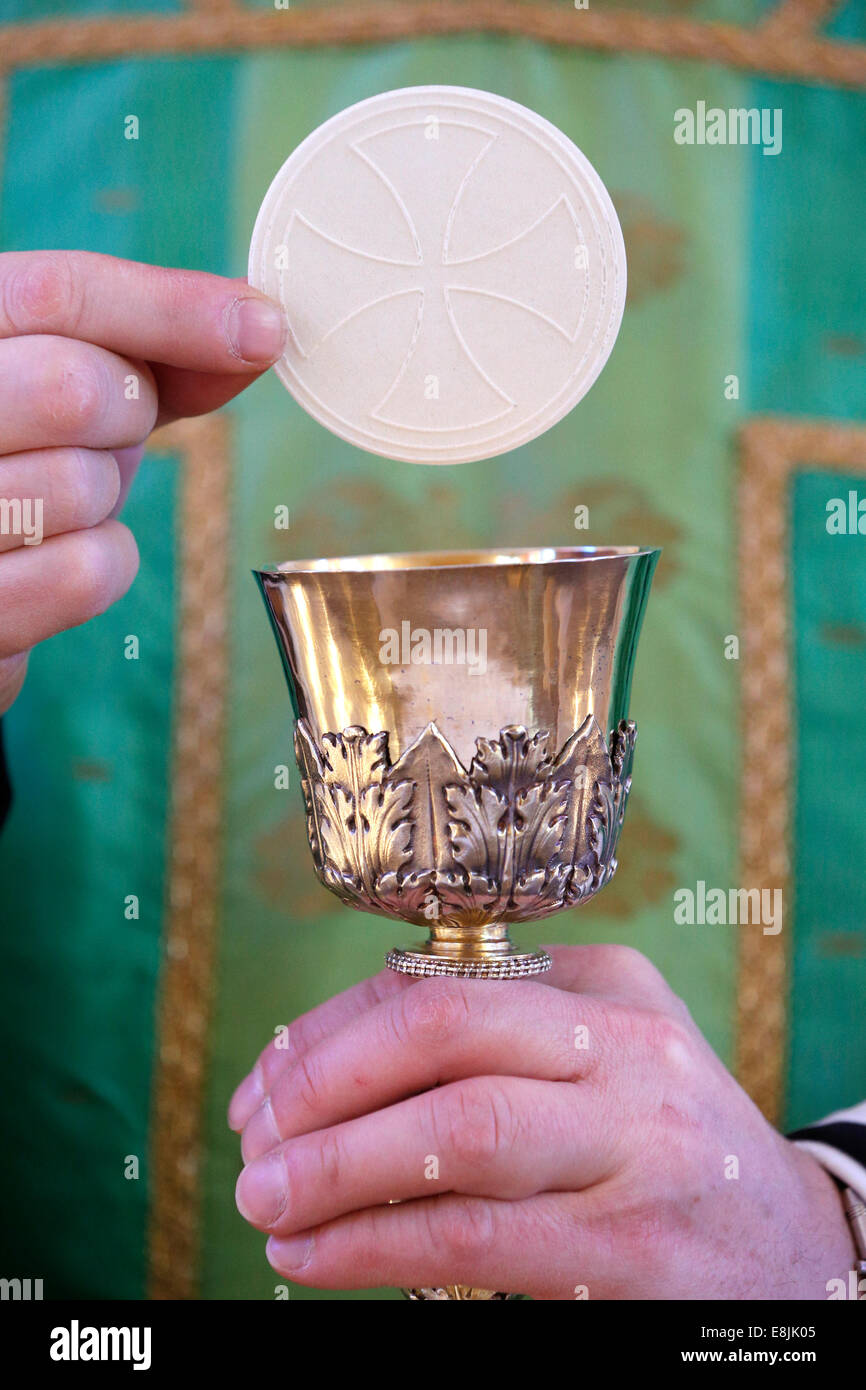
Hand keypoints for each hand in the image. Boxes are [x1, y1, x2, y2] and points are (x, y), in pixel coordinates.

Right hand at [0, 250, 285, 713]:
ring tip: (56, 496)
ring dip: (104, 496)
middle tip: (104, 431)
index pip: (55, 295)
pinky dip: (101, 564)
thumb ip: (149, 351)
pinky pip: (85, 574)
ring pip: (84, 485)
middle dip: (127, 412)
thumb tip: (260, 329)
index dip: (169, 310)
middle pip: (74, 388)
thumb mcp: (66, 378)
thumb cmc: (17, 452)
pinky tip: (55, 554)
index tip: (264, 331)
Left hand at [229, 945, 853, 1298]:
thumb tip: (313, 1080)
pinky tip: (317, 1259)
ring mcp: (638, 1144)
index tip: (262, 1091)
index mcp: (603, 984)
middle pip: (441, 1032)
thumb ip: (484, 1052)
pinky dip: (377, 1246)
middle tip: (253, 1143)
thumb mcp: (594, 1063)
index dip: (324, 1036)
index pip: (432, 984)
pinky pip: (480, 1238)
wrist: (791, 1245)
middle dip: (322, 1085)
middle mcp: (625, 1046)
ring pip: (459, 1132)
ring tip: (265, 1203)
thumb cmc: (656, 1143)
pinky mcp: (637, 1249)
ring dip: (337, 1168)